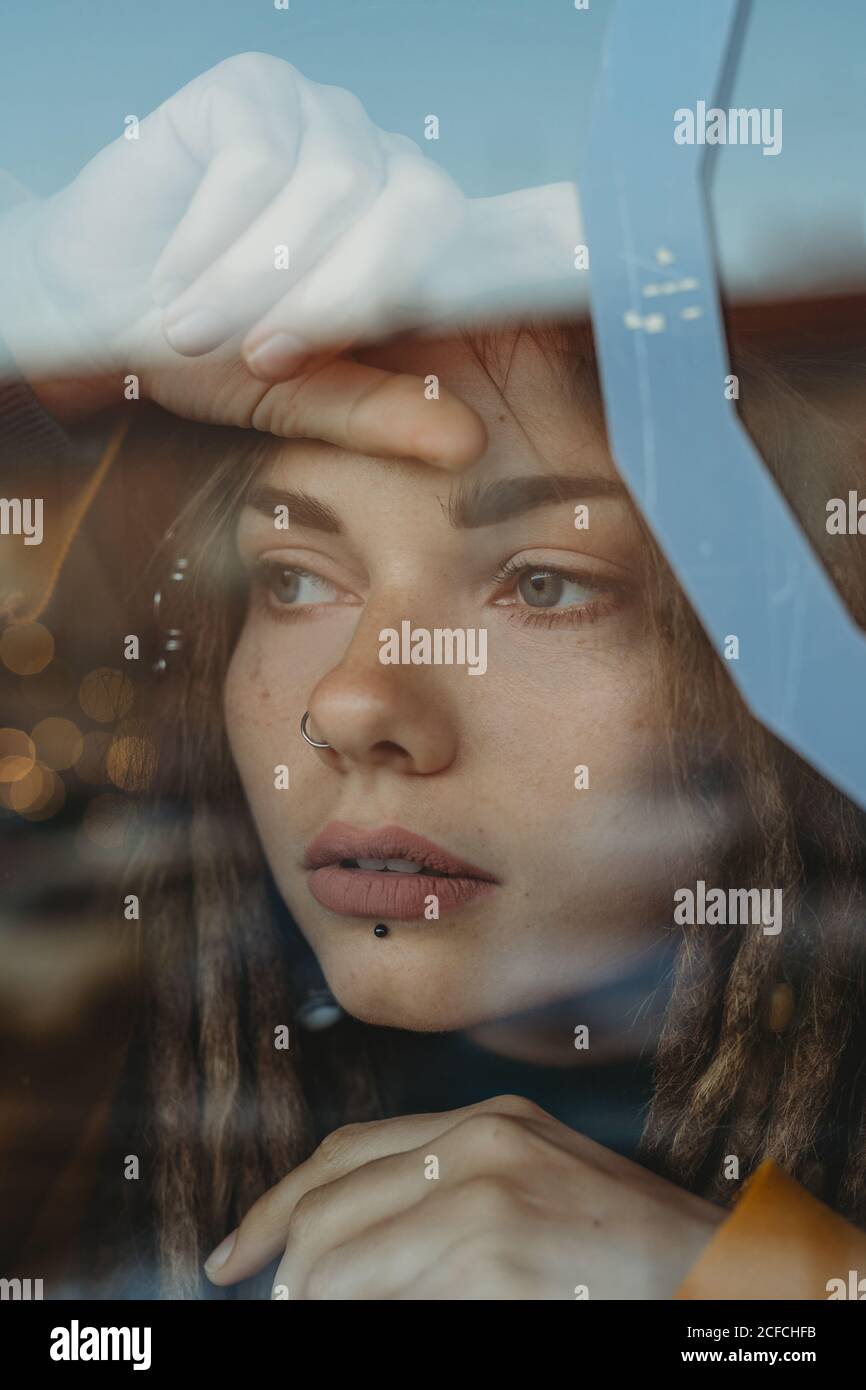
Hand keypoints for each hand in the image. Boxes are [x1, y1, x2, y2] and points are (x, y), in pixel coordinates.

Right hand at [0, 52, 468, 378]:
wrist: (97, 308)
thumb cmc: (212, 354)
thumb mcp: (298, 397)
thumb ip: (379, 414)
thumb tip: (467, 445)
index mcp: (415, 237)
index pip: (450, 252)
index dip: (378, 311)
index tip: (291, 368)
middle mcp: (384, 164)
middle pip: (413, 208)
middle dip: (331, 300)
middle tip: (254, 359)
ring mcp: (324, 117)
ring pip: (334, 184)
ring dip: (252, 277)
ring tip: (190, 330)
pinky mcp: (255, 88)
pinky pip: (257, 156)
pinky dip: (209, 233)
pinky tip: (172, 277)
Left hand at [205, 1094, 725, 1299]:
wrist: (717, 1272)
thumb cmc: (623, 1244)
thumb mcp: (533, 1183)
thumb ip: (448, 1189)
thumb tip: (351, 1243)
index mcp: (484, 1119)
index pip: (343, 1149)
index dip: (278, 1203)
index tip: (238, 1250)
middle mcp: (478, 1141)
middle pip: (328, 1198)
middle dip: (276, 1258)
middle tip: (255, 1296)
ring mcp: (486, 1196)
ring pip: (340, 1257)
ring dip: (310, 1297)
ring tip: (305, 1315)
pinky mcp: (495, 1256)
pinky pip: (390, 1298)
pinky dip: (359, 1315)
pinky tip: (357, 1323)